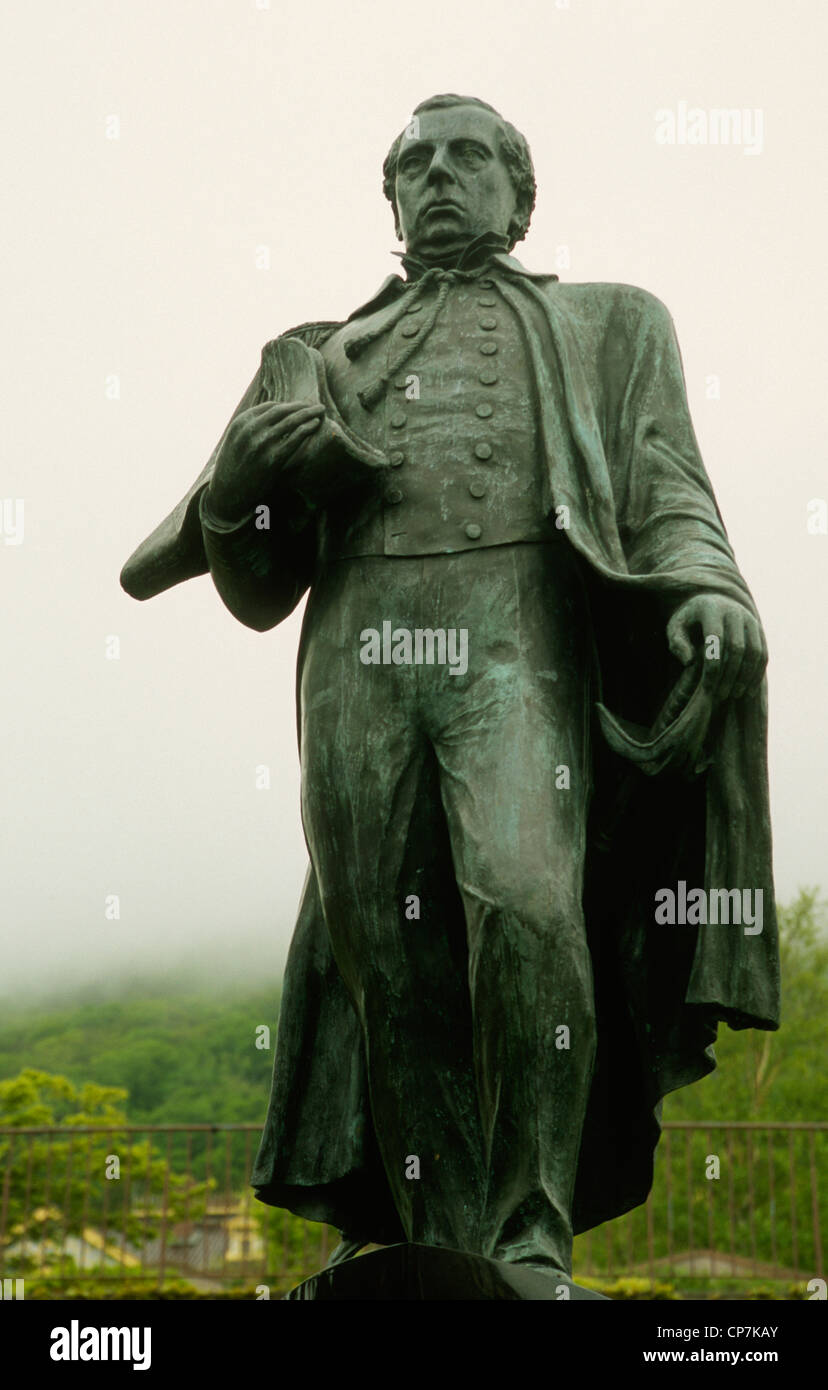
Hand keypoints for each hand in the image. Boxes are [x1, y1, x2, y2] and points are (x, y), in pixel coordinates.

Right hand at [207, 400, 325, 521]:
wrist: (227, 493)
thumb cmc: (233, 468)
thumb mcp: (235, 441)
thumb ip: (250, 428)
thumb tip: (273, 419)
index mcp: (241, 422)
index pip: (270, 407)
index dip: (289, 405)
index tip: (301, 407)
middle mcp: (250, 429)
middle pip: (283, 410)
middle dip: (302, 406)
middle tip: (316, 405)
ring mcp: (262, 443)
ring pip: (291, 421)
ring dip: (309, 413)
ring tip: (321, 410)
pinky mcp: (273, 458)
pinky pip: (295, 438)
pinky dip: (308, 428)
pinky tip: (316, 424)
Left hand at [666, 595, 766, 701]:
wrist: (710, 603)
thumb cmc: (687, 622)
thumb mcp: (674, 629)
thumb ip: (677, 644)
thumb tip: (690, 661)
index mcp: (711, 608)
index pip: (716, 640)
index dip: (713, 666)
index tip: (707, 688)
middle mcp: (734, 611)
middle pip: (737, 647)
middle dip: (730, 674)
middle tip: (721, 696)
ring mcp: (750, 619)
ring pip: (754, 651)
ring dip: (746, 676)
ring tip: (735, 695)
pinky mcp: (759, 629)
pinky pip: (763, 652)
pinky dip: (757, 672)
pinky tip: (749, 690)